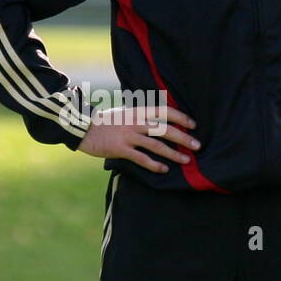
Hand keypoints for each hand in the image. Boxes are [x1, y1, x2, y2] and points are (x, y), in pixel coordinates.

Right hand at [77, 104, 198, 172]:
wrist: (82, 128)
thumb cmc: (106, 122)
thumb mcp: (125, 113)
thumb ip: (142, 116)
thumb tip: (160, 120)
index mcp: (138, 112)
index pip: (164, 111)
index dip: (181, 117)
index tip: (194, 124)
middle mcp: (135, 122)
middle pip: (165, 129)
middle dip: (183, 137)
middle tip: (197, 145)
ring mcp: (128, 135)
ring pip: (156, 145)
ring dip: (173, 153)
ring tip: (186, 160)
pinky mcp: (120, 149)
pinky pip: (141, 158)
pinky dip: (154, 164)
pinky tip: (164, 169)